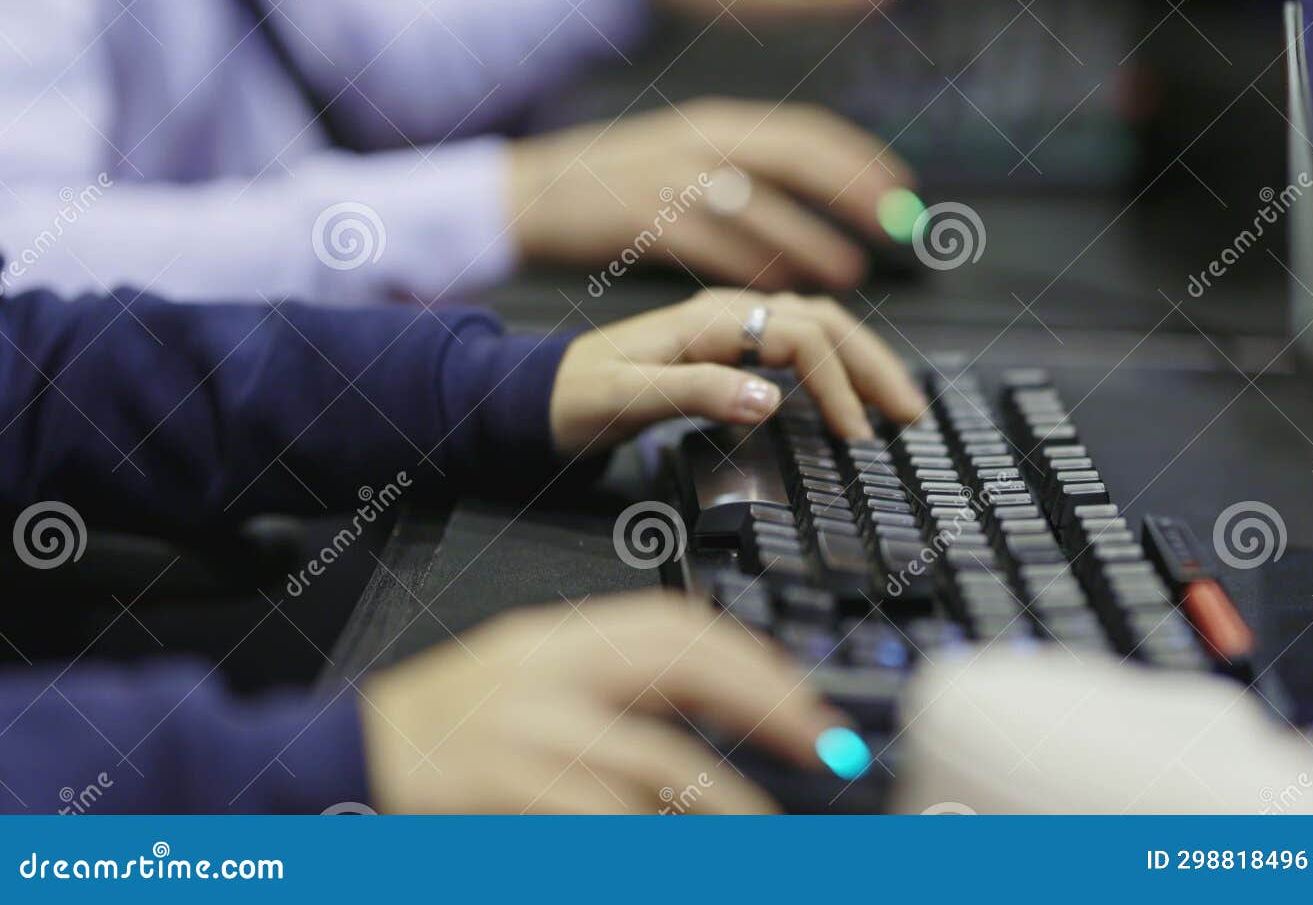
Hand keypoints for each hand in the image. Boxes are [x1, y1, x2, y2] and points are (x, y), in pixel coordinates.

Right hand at [362, 593, 842, 813]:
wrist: (340, 762)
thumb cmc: (445, 733)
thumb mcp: (533, 684)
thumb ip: (617, 688)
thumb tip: (726, 711)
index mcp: (557, 638)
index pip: (676, 622)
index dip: (752, 657)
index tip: (804, 699)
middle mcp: (546, 669)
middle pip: (680, 660)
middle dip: (765, 699)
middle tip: (820, 743)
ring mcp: (523, 730)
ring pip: (652, 757)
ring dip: (723, 796)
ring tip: (762, 827)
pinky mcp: (504, 789)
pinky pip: (602, 818)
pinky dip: (650, 834)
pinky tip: (676, 841)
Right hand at [509, 98, 916, 290]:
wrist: (533, 195)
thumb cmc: (617, 186)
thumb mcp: (684, 157)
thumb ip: (745, 175)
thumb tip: (814, 205)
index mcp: (717, 124)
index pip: (804, 132)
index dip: (857, 159)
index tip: (900, 188)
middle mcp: (701, 143)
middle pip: (795, 159)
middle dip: (851, 193)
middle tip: (892, 227)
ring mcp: (673, 181)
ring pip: (760, 208)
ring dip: (810, 241)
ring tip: (847, 272)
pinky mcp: (648, 224)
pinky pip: (714, 249)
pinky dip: (753, 270)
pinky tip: (780, 292)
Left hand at [549, 289, 928, 456]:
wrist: (540, 393)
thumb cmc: (577, 396)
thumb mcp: (627, 400)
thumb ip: (698, 394)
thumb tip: (768, 399)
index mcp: (710, 318)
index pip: (801, 338)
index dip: (838, 384)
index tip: (856, 434)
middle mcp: (728, 312)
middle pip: (826, 322)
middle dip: (875, 366)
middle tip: (911, 414)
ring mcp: (731, 323)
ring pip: (819, 326)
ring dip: (865, 361)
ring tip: (898, 401)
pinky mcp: (730, 341)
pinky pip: (800, 338)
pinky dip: (838, 360)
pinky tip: (851, 386)